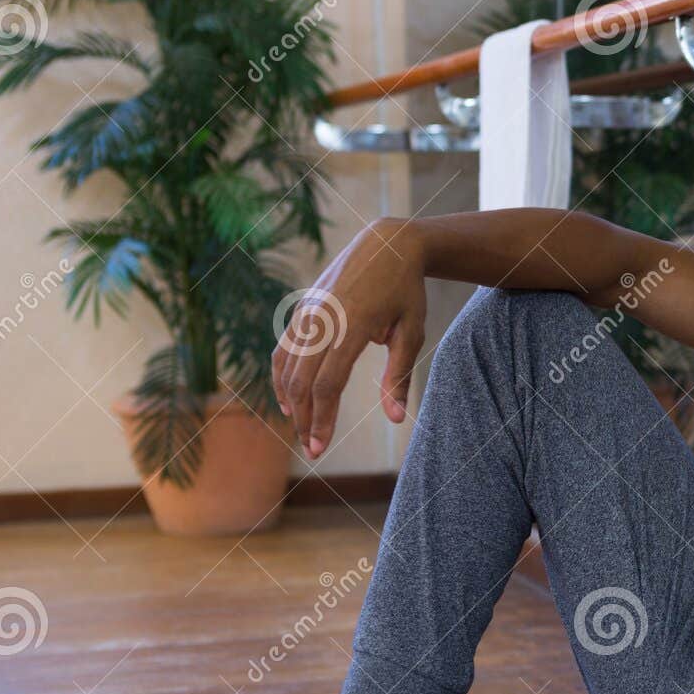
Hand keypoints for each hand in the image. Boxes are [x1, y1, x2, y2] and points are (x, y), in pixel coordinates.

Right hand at [273, 217, 427, 459]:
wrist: (387, 244)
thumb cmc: (406, 292)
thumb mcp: (412, 333)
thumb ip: (399, 376)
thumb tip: (396, 419)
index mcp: (351, 326)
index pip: (327, 384)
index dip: (322, 419)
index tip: (321, 447)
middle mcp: (322, 319)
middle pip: (301, 381)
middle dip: (305, 419)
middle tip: (314, 450)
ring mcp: (307, 313)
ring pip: (286, 366)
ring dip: (291, 402)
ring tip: (302, 429)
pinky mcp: (301, 309)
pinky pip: (283, 349)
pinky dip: (281, 377)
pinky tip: (289, 400)